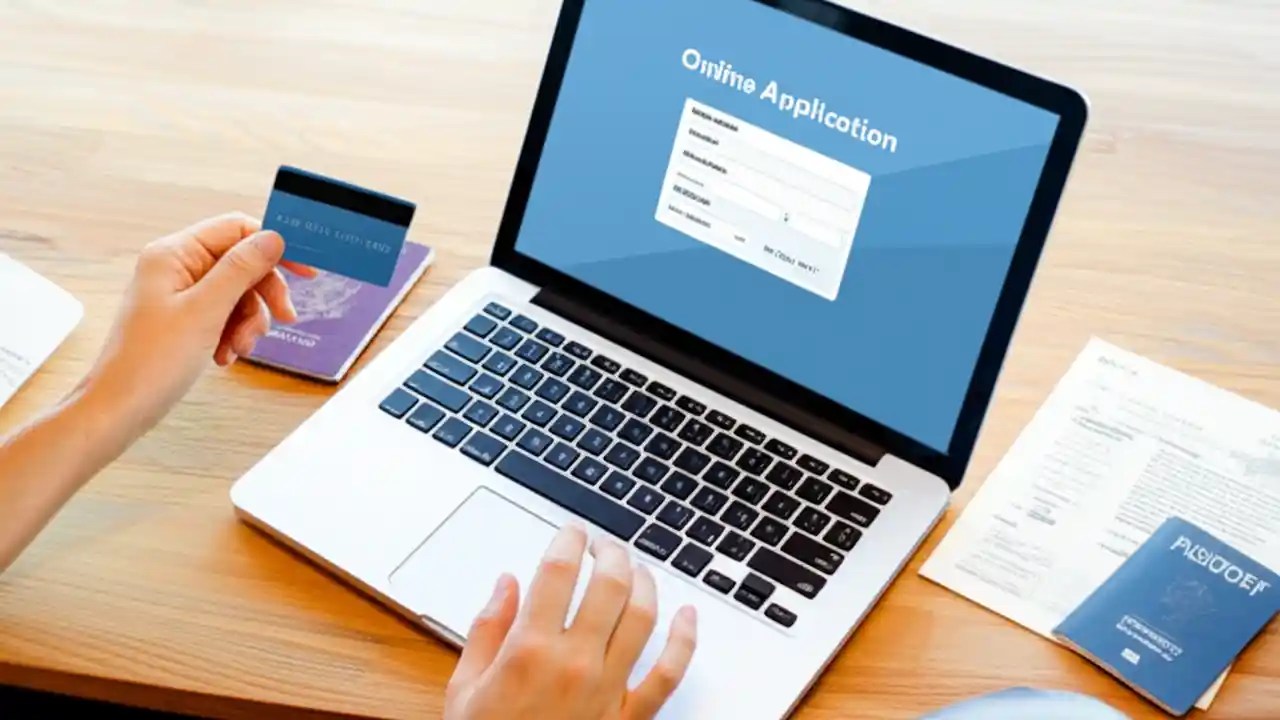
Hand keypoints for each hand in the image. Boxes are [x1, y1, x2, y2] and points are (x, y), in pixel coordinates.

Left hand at [82, 212, 313, 432]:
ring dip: (249, 321)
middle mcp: (176, 268)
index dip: (273, 247)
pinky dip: (234, 334)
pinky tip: (225, 356)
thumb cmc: (150, 362)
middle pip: (242, 263)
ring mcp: (180, 295)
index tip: (305, 272)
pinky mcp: (185, 319)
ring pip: (238, 293)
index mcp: (174, 254)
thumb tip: (273, 238)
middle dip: (263, 294)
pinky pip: (226, 315)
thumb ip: (241, 270)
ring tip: (238, 348)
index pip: (236, 230)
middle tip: (284, 318)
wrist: (120, 409)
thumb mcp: (205, 311)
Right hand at [445, 524, 697, 719]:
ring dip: (645, 582)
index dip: (568, 538)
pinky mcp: (628, 718)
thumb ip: (486, 629)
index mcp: (528, 651)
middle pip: (609, 584)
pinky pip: (669, 674)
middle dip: (611, 552)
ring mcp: (607, 691)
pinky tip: (688, 615)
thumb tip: (507, 584)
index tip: (571, 530)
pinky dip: (685, 640)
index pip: (558, 571)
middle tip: (604, 543)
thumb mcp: (464, 688)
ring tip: (636, 568)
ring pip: (644, 618)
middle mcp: (575, 664)